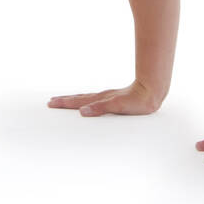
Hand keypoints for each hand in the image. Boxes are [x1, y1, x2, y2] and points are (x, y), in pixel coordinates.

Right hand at [48, 79, 162, 116]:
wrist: (152, 91)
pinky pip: (95, 100)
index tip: (51, 103)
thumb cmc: (138, 101)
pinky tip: (88, 103)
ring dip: (73, 99)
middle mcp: (102, 97)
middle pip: (79, 98)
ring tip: (64, 100)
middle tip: (51, 101)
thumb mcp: (118, 107)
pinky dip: (86, 101)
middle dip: (64, 101)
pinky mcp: (114, 98)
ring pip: (86, 98)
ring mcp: (108, 97)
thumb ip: (100, 108)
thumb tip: (82, 112)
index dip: (64, 103)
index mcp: (101, 99)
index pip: (78, 101)